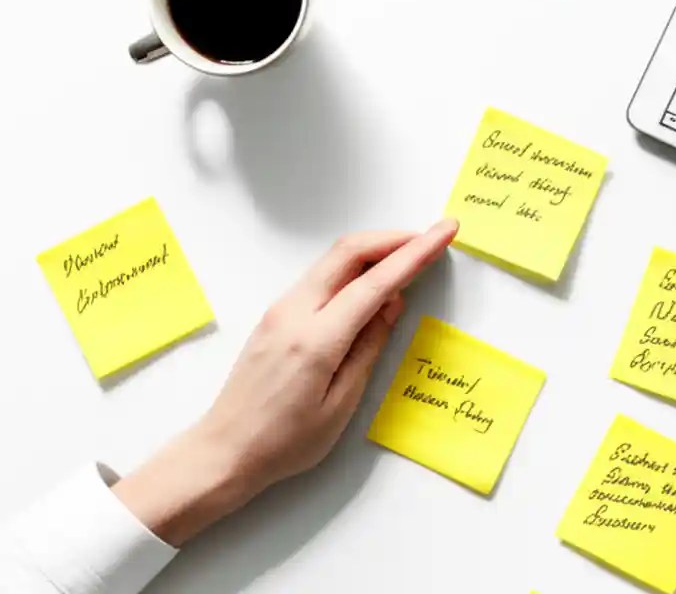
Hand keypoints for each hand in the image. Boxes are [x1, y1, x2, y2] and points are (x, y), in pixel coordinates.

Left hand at [112, 221, 457, 544]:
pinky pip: (321, 277)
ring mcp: (280, 310)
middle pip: (348, 251)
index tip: (443, 233)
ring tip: (409, 256)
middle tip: (431, 236)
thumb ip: (369, 347)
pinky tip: (372, 282)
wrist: (225, 450)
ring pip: (333, 260)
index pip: (374, 283)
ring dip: (374, 249)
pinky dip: (353, 267)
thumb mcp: (341, 404)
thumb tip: (392, 303)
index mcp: (316, 340)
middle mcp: (293, 312)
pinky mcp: (275, 315)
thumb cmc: (286, 442)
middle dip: (394, 237)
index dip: (415, 253)